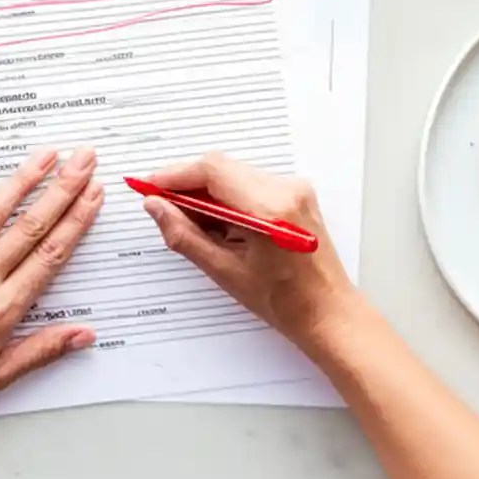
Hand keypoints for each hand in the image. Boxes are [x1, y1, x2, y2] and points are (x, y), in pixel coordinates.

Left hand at [0, 147, 103, 426]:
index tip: (94, 196)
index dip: (76, 222)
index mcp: (3, 312)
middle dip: (62, 190)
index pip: (50, 256)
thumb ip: (43, 351)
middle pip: (30, 228)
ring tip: (46, 155)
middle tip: (83, 161)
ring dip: (23, 181)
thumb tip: (85, 335)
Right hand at [140, 153, 361, 347]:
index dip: (175, 175)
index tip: (151, 185)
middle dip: (188, 184)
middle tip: (164, 207)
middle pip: (222, 167)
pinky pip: (252, 182)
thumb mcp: (225, 272)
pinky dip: (229, 197)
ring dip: (209, 192)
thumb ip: (185, 236)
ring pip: (236, 173)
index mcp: (269, 210)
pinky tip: (221, 224)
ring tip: (195, 224)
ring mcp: (296, 189)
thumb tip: (156, 208)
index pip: (212, 171)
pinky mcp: (298, 193)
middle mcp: (286, 190)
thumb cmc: (286, 301)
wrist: (327, 311)